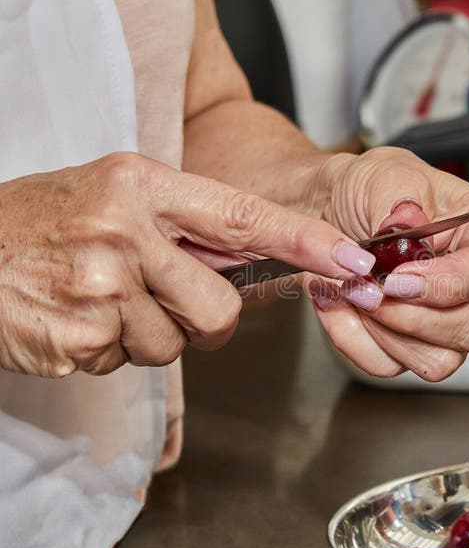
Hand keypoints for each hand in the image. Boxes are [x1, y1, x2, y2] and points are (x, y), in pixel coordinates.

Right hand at [0, 153, 376, 377]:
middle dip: (200, 318)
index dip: (304, 241)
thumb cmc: (40, 222)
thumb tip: (253, 257)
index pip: (242, 214)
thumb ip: (184, 223)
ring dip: (145, 334)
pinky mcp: (82, 337)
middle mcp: (126, 230)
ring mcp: (103, 285)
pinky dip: (108, 350)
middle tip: (155, 296)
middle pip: (218, 307)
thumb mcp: (112, 195)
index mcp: (140, 185)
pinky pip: (128, 363)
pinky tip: (75, 318)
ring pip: (175, 344)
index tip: (349, 258)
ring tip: (98, 299)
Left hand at [305, 147, 468, 381]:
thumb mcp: (386, 175)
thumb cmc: (377, 188)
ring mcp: (464, 320)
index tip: (396, 278)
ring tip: (351, 293)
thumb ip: (397, 203)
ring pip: (441, 358)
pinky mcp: (428, 346)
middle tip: (365, 289)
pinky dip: (363, 342)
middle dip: (409, 315)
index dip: (442, 284)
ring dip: (385, 331)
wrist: (340, 210)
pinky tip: (345, 309)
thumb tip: (400, 230)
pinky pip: (400, 365)